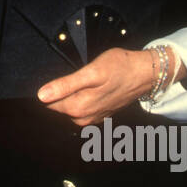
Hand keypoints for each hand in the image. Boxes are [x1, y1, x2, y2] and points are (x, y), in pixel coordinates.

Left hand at [37, 48, 156, 126]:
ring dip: (73, 94)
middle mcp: (83, 118)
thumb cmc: (120, 68)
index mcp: (78, 109)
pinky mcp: (100, 115)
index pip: (48, 102)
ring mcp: (92, 118)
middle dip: (61, 91)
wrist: (145, 74)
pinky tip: (92, 87)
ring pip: (70, 106)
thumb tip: (41, 96)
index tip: (62, 77)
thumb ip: (65, 85)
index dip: (50, 88)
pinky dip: (83, 97)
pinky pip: (82, 108)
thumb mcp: (91, 72)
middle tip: (78, 76)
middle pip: (59, 105)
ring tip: (87, 80)